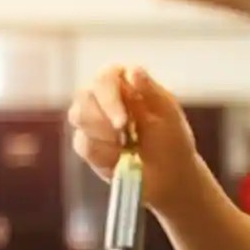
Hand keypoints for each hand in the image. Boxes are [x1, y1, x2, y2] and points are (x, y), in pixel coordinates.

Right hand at [68, 65, 199, 212]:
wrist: (169, 178)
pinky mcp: (86, 142)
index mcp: (127, 82)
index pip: (106, 77)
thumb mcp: (169, 117)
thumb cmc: (172, 142)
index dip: (109, 97)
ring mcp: (92, 118)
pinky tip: (118, 160)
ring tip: (126, 149)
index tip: (121, 123)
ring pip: (78, 116)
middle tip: (124, 140)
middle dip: (102, 121)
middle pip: (84, 95)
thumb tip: (133, 71)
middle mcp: (105, 95)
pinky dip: (102, 155)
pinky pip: (81, 143)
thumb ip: (150, 93)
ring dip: (102, 137)